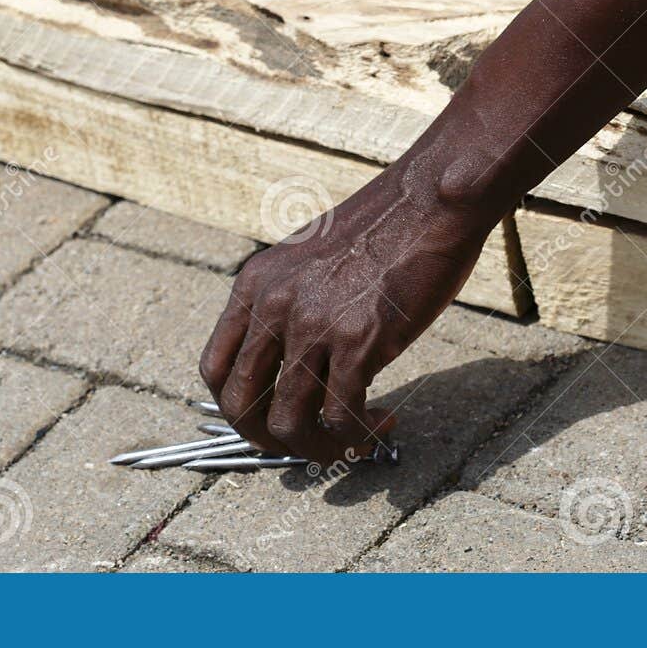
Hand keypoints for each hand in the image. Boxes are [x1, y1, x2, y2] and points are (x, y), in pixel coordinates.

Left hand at [199, 166, 496, 465]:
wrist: (430, 200)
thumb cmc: (383, 228)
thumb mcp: (311, 259)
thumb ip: (291, 303)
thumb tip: (293, 361)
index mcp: (255, 285)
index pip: (216, 369)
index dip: (237, 409)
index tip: (268, 421)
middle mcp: (274, 306)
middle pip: (240, 405)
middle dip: (269, 441)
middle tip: (307, 445)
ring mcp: (313, 325)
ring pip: (288, 422)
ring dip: (318, 448)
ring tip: (352, 441)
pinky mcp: (358, 341)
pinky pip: (340, 416)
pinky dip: (358, 436)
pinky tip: (382, 423)